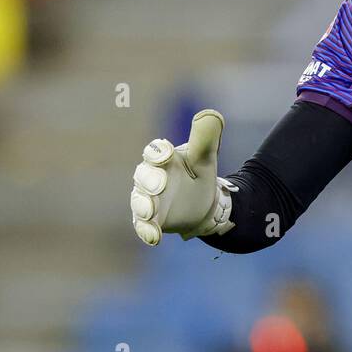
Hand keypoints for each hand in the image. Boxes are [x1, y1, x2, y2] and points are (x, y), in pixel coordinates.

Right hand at [130, 108, 235, 244]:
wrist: (205, 204)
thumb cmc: (200, 176)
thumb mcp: (205, 158)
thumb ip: (205, 138)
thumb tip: (211, 114)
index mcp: (162, 158)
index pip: (154, 152)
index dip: (158, 153)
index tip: (166, 154)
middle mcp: (150, 177)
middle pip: (142, 176)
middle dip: (149, 180)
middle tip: (160, 184)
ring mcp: (147, 200)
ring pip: (139, 202)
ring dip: (143, 206)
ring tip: (150, 212)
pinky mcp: (150, 221)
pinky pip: (143, 226)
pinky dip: (146, 231)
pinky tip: (154, 238)